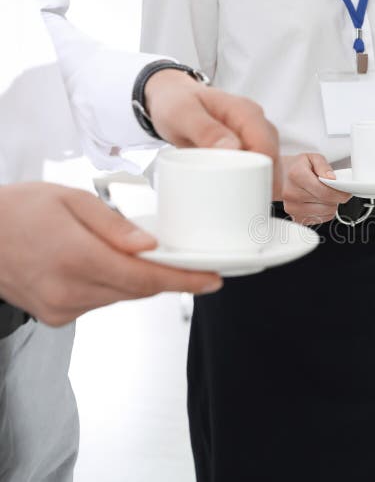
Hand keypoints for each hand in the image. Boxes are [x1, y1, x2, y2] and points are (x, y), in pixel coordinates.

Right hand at [0, 183, 222, 326]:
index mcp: (77, 257)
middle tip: (191, 263)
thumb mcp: (68, 199)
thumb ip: (113, 225)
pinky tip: (100, 264)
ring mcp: (61, 307)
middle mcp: (70, 289)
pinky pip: (101, 301)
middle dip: (167, 277)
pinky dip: (112, 285)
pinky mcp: (56, 316)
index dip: (185, 281)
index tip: (213, 279)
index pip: (146, 277)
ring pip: (121, 296)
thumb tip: (150, 246)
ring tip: (129, 253)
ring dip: (136, 278)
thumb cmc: (17, 210)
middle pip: (138, 289)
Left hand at [145, 69, 281, 196]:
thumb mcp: (182, 113)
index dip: (259, 174)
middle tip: (238, 205)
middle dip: (261, 186)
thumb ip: (205, 129)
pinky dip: (254, 185)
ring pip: (270, 169)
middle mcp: (257, 124)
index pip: (266, 148)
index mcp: (246, 112)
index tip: (240, 194)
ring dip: (259, 188)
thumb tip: (233, 148)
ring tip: (240, 204)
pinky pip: (261, 170)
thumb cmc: (176, 103)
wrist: (172, 99)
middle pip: (273, 162)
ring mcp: (256, 138)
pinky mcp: (251, 149)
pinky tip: (242, 197)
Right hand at [280, 154, 351, 225]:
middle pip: (327, 204)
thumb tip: (332, 179)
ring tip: (324, 195)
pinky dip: (324, 212)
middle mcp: (292, 194)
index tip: (346, 192)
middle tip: (334, 190)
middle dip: (336, 198)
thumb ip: (324, 166)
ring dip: (330, 205)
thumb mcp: (312, 158)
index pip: (325, 192)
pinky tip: (318, 202)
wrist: (280, 177)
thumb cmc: (297, 167)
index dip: (340, 194)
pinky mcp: (296, 217)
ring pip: (326, 213)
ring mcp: (292, 208)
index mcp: (296, 176)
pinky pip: (320, 220)